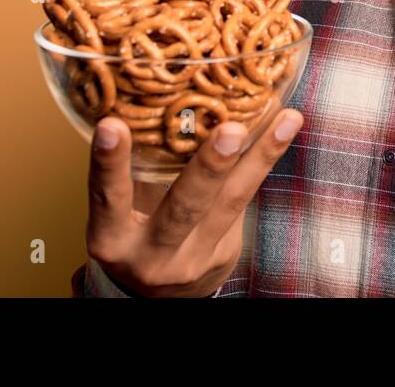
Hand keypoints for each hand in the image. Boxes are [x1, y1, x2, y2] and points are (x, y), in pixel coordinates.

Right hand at [85, 109, 302, 296]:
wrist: (162, 297)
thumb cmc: (135, 234)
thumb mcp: (122, 211)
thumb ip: (136, 169)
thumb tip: (160, 98)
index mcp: (113, 239)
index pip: (109, 198)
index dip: (109, 164)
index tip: (112, 126)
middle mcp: (153, 254)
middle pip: (185, 207)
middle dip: (210, 167)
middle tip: (231, 130)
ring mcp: (194, 258)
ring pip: (232, 203)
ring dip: (262, 157)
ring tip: (286, 120)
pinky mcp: (226, 254)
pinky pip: (246, 200)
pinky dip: (263, 161)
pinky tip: (283, 128)